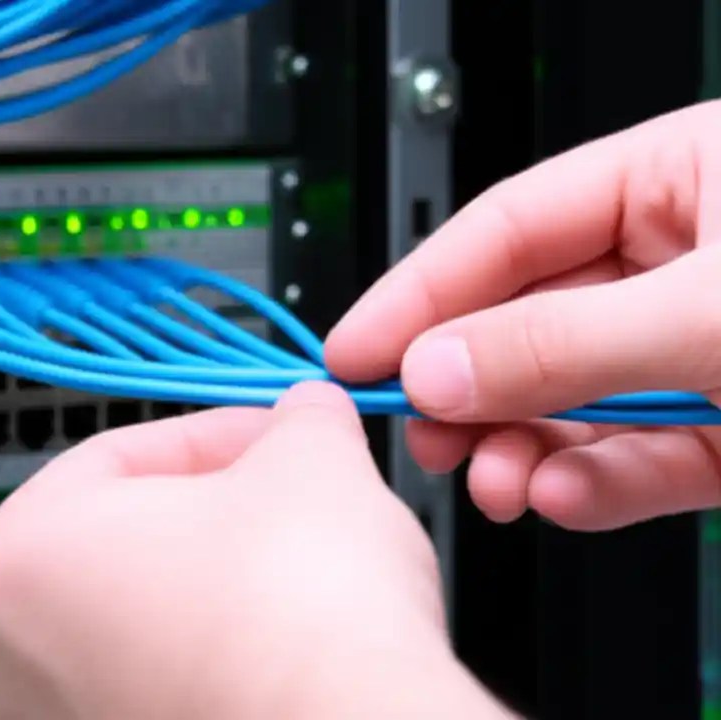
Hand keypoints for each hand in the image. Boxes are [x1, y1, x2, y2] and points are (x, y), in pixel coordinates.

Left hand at [0, 383, 508, 718]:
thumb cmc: (299, 623)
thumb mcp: (312, 465)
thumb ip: (297, 424)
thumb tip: (308, 418)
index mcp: (21, 555)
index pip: (117, 455)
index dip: (214, 434)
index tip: (270, 437)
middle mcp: (16, 652)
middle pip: (125, 543)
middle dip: (214, 511)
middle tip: (290, 498)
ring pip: (148, 623)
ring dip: (218, 590)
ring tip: (301, 580)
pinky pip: (169, 689)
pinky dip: (221, 664)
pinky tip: (287, 654)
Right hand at [325, 99, 720, 529]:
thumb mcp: (711, 312)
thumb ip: (562, 342)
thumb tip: (438, 368)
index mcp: (681, 178)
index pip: (509, 227)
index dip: (420, 293)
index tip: (354, 353)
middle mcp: (685, 262)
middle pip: (529, 324)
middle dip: (472, 389)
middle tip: (423, 430)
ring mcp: (705, 352)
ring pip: (576, 402)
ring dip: (524, 449)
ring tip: (496, 479)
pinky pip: (638, 459)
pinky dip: (595, 485)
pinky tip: (566, 496)